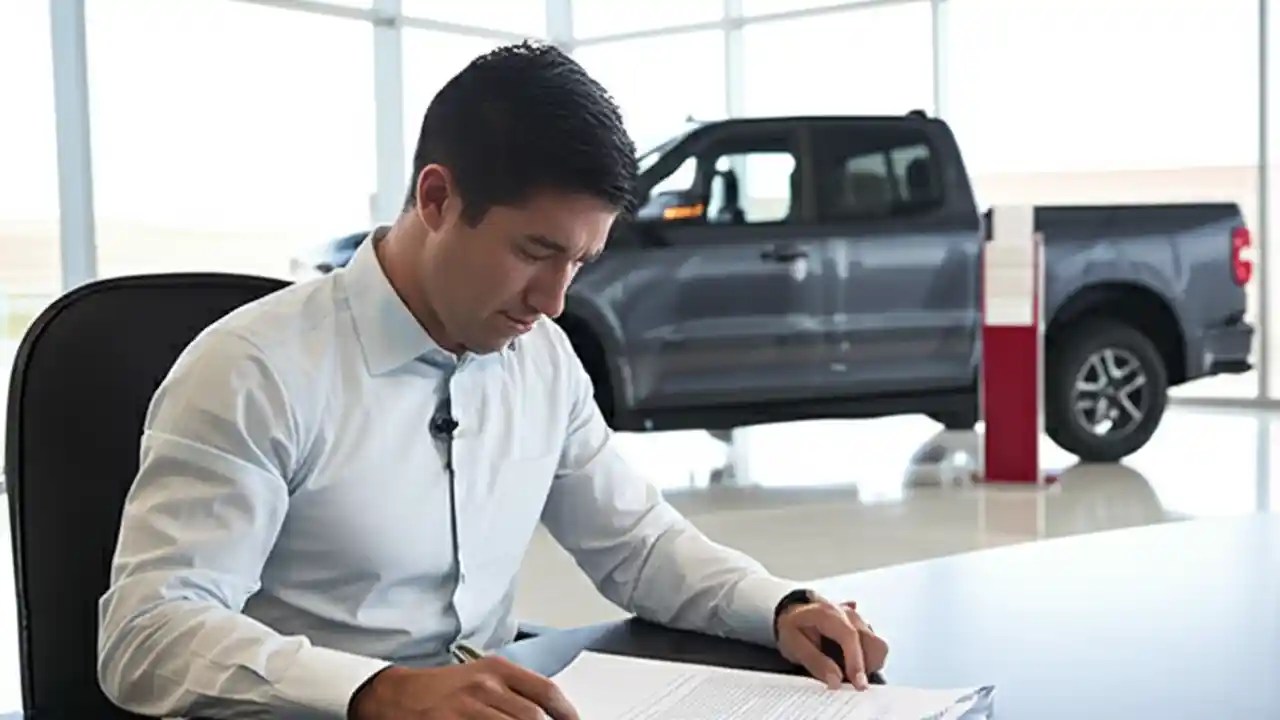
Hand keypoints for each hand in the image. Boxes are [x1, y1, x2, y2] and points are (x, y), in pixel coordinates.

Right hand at [348, 656, 578, 719]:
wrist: (396, 695)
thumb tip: (548, 714)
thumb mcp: (481, 678)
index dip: (567, 713)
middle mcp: (484, 686)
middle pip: (532, 718)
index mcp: (497, 670)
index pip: (546, 692)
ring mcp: (465, 708)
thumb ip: (515, 692)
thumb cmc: (444, 689)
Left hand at [775, 596, 888, 690]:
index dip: (856, 662)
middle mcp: (850, 615)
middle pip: (875, 643)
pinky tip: (849, 662)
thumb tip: (836, 681)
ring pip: (878, 646)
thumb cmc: (792, 628)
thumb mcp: (793, 645)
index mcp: (830, 614)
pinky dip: (868, 659)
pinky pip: (875, 646)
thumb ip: (815, 662)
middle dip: (867, 666)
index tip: (858, 685)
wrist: (793, 612)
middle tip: (848, 679)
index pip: (850, 636)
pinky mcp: (864, 629)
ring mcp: (860, 620)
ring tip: (845, 670)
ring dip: (868, 664)